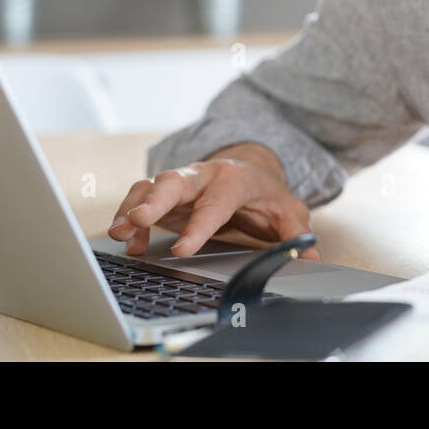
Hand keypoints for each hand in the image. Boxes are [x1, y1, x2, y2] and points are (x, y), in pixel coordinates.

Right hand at [107, 143, 319, 260]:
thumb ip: (296, 235)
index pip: (216, 203)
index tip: (182, 250)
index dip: (198, 225)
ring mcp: (181, 183)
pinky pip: (141, 199)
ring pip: (150, 187)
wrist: (251, 169)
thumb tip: (310, 259)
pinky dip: (129, 218)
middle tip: (136, 220)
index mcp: (235, 180)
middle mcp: (203, 176)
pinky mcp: (166, 194)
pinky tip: (126, 240)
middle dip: (154, 200)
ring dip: (132, 208)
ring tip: (118, 232)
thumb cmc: (267, 195)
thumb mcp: (288, 212)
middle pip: (174, 181)